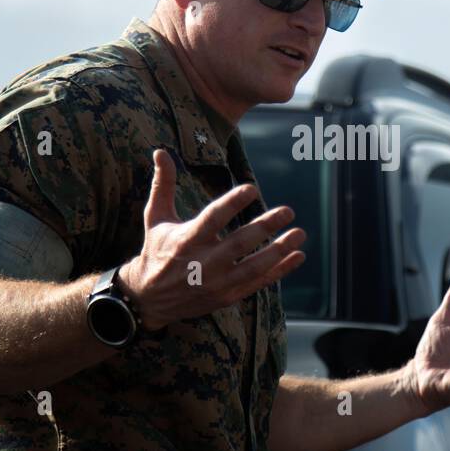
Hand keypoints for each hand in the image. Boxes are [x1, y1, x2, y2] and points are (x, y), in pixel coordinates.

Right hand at [117, 149, 306, 329]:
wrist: (150, 300)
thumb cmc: (156, 251)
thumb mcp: (156, 218)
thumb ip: (163, 185)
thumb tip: (161, 151)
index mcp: (186, 240)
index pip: (212, 219)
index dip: (232, 203)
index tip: (252, 189)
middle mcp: (203, 263)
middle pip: (239, 244)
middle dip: (265, 227)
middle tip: (288, 211)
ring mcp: (217, 283)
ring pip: (253, 267)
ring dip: (279, 251)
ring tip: (299, 234)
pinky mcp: (227, 296)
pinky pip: (258, 283)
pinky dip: (280, 271)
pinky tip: (298, 256)